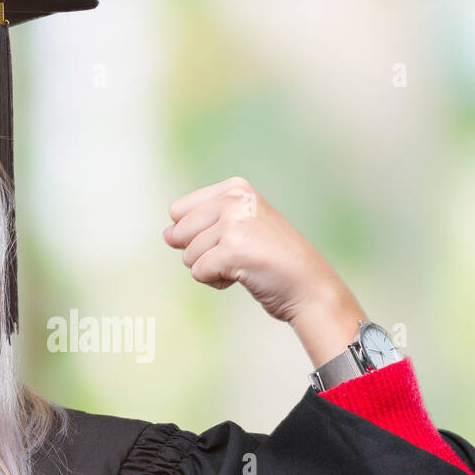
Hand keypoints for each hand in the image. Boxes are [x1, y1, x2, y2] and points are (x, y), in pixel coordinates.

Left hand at [164, 175, 367, 365]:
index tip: (229, 238)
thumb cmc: (273, 261)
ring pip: (188, 255)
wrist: (309, 286)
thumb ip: (200, 225)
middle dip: (200, 252)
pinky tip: (243, 277)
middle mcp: (235, 198)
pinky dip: (216, 282)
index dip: (195, 234)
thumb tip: (166, 235)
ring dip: (211, 269)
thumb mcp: (239, 228)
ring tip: (243, 265)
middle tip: (237, 255)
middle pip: (179, 232)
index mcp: (236, 187)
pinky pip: (199, 272)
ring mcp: (234, 222)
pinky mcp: (233, 249)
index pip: (179, 210)